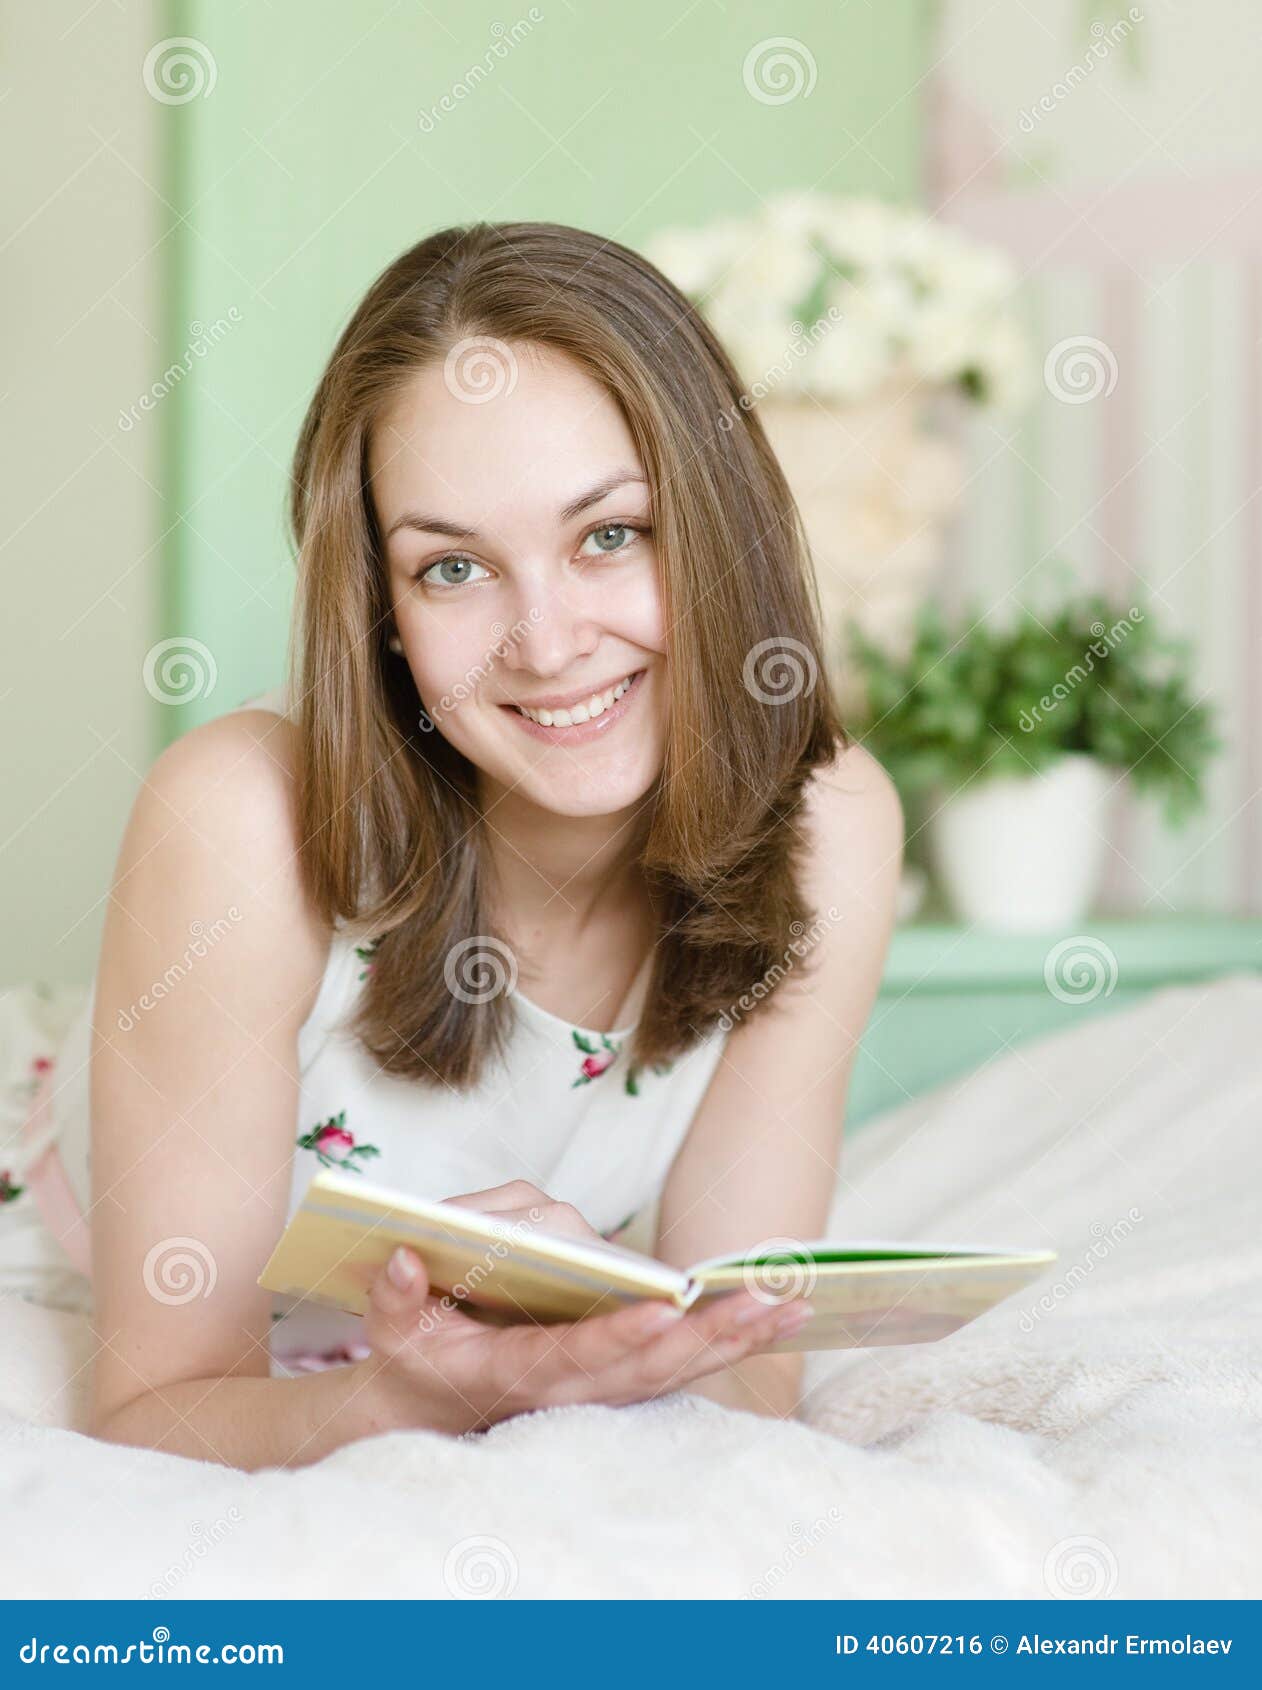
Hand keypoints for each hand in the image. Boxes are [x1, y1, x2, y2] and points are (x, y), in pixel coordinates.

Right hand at [357, 1180, 813, 1433]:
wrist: (433, 1401)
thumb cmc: (417, 1352)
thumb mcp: (391, 1327)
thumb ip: (393, 1296)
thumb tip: (404, 1257)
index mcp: (516, 1372)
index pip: (575, 1356)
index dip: (622, 1336)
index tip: (667, 1310)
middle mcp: (570, 1388)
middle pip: (648, 1367)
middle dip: (709, 1335)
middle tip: (767, 1300)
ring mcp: (602, 1387)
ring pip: (678, 1369)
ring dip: (736, 1340)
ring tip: (793, 1303)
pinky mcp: (624, 1376)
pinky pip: (684, 1363)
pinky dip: (731, 1341)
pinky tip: (780, 1314)